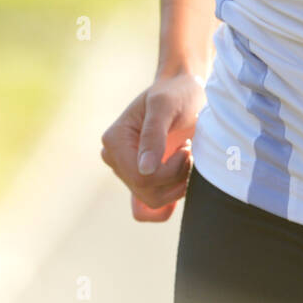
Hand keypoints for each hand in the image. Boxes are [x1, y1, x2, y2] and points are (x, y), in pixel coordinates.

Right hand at [100, 72, 205, 221]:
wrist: (185, 92)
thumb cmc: (176, 94)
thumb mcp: (166, 105)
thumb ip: (153, 134)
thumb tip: (144, 170)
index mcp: (115, 140)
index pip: (140, 177)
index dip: (170, 170)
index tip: (186, 147)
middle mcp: (115, 159)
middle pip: (146, 191)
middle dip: (176, 176)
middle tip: (188, 149)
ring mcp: (127, 171)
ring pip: (151, 201)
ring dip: (177, 185)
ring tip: (186, 157)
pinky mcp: (142, 180)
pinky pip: (146, 210)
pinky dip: (167, 203)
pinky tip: (180, 183)